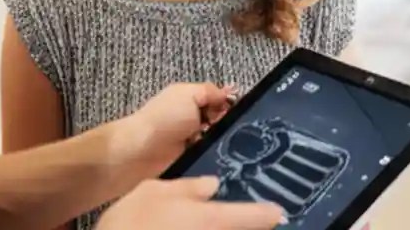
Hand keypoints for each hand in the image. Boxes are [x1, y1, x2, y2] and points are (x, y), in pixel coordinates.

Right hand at [94, 177, 282, 229]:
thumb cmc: (131, 223)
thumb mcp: (153, 191)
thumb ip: (188, 188)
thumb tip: (213, 185)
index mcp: (212, 220)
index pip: (255, 217)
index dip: (269, 213)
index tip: (278, 212)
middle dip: (251, 226)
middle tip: (255, 219)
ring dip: (232, 229)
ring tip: (223, 222)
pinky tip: (188, 226)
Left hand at [115, 83, 236, 186]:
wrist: (141, 151)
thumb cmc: (163, 119)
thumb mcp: (190, 94)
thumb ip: (211, 91)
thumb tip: (228, 94)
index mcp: (189, 97)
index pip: (218, 99)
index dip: (229, 104)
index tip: (237, 111)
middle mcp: (191, 117)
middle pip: (220, 119)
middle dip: (227, 123)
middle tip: (228, 127)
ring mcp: (190, 139)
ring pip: (217, 139)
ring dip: (220, 140)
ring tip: (221, 142)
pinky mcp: (189, 158)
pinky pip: (209, 155)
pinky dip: (213, 155)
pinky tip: (215, 155)